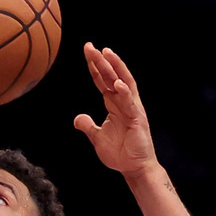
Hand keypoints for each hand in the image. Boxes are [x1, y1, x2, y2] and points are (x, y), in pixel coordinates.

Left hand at [72, 43, 159, 178]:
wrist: (134, 168)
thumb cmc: (120, 153)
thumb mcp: (97, 138)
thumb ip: (88, 126)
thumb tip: (77, 118)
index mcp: (114, 104)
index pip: (102, 80)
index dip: (94, 67)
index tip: (87, 51)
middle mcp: (123, 102)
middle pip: (112, 76)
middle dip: (102, 60)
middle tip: (91, 46)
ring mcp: (132, 108)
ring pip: (124, 82)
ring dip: (116, 68)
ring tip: (107, 53)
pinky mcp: (137, 119)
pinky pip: (130, 103)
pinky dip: (124, 92)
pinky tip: (116, 83)